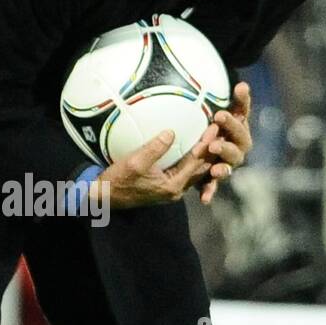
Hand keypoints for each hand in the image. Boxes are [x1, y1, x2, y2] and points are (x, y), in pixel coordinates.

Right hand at [92, 127, 213, 210]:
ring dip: (205, 155)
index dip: (206, 143)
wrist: (105, 198)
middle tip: (220, 129)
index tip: (214, 126)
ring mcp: (172, 190)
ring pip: (196, 171)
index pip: (196, 161)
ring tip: (212, 137)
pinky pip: (186, 172)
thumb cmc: (118, 181)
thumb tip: (171, 132)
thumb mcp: (134, 162)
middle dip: (212, 149)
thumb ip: (154, 148)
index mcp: (173, 185)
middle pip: (202, 168)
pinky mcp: (166, 187)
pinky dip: (193, 160)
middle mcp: (177, 190)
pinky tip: (194, 147)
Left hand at [194, 80, 252, 205]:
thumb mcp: (203, 112)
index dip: (244, 101)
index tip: (238, 87)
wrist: (189, 158)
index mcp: (236, 128)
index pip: (243, 112)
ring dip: (224, 156)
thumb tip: (221, 75)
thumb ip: (210, 96)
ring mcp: (228, 163)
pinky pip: (213, 186)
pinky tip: (204, 199)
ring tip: (213, 149)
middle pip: (241, 139)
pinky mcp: (214, 179)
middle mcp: (237, 146)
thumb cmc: (199, 129)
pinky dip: (209, 191)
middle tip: (218, 117)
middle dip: (232, 128)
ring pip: (231, 162)